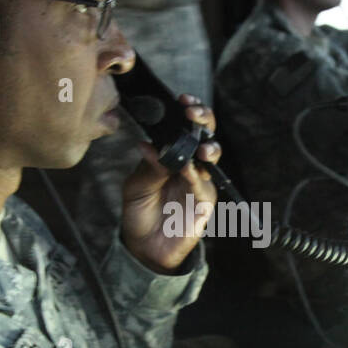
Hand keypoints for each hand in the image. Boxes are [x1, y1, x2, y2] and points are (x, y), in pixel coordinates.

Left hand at [120, 96, 221, 273]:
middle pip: (205, 135)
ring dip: (207, 147)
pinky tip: (189, 170)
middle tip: (193, 113)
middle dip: (203, 120)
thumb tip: (149, 144)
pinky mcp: (204, 203)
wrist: (144, 247)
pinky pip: (204, 186)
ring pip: (212, 157)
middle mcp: (190, 165)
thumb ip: (147, 166)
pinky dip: (196, 176)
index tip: (182, 100)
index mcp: (173, 155)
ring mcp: (200, 183)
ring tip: (199, 146)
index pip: (185, 127)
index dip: (188, 112)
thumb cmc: (140, 212)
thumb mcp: (136, 186)